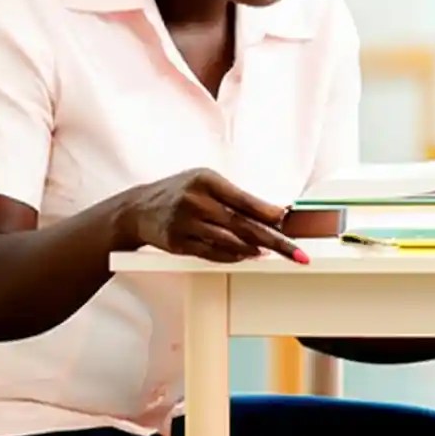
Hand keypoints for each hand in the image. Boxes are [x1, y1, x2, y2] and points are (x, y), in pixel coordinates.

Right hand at [123, 167, 305, 263]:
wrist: (138, 208)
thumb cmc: (180, 192)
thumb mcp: (204, 183)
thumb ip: (235, 197)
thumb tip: (274, 213)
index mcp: (207, 180)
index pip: (245, 200)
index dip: (269, 213)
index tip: (288, 222)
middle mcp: (196, 200)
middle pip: (242, 224)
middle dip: (274, 240)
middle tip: (296, 253)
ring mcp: (185, 223)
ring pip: (229, 241)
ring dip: (254, 249)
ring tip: (271, 253)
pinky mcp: (178, 242)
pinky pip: (212, 253)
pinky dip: (233, 256)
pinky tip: (247, 255)